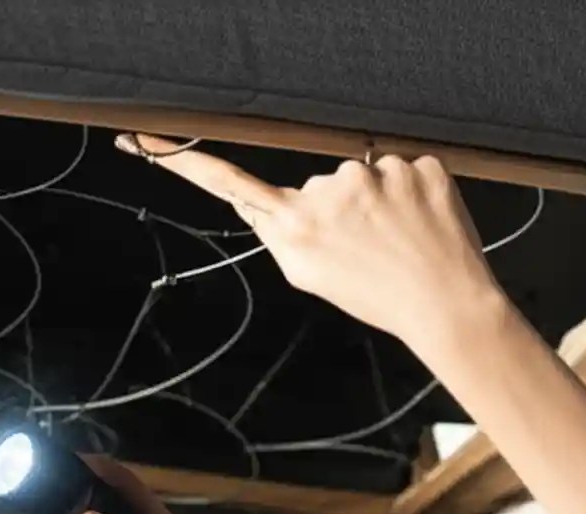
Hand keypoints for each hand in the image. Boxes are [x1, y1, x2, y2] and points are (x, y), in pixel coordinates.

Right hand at [116, 134, 504, 353]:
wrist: (446, 304)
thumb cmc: (375, 295)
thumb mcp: (307, 275)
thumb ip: (277, 232)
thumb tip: (258, 202)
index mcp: (293, 223)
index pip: (227, 182)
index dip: (180, 160)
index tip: (139, 138)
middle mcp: (327, 190)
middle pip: (316, 186)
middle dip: (334, 209)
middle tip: (363, 249)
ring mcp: (376, 173)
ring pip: (363, 177)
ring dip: (376, 202)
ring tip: (397, 241)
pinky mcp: (419, 165)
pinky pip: (404, 170)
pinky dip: (410, 195)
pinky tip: (420, 226)